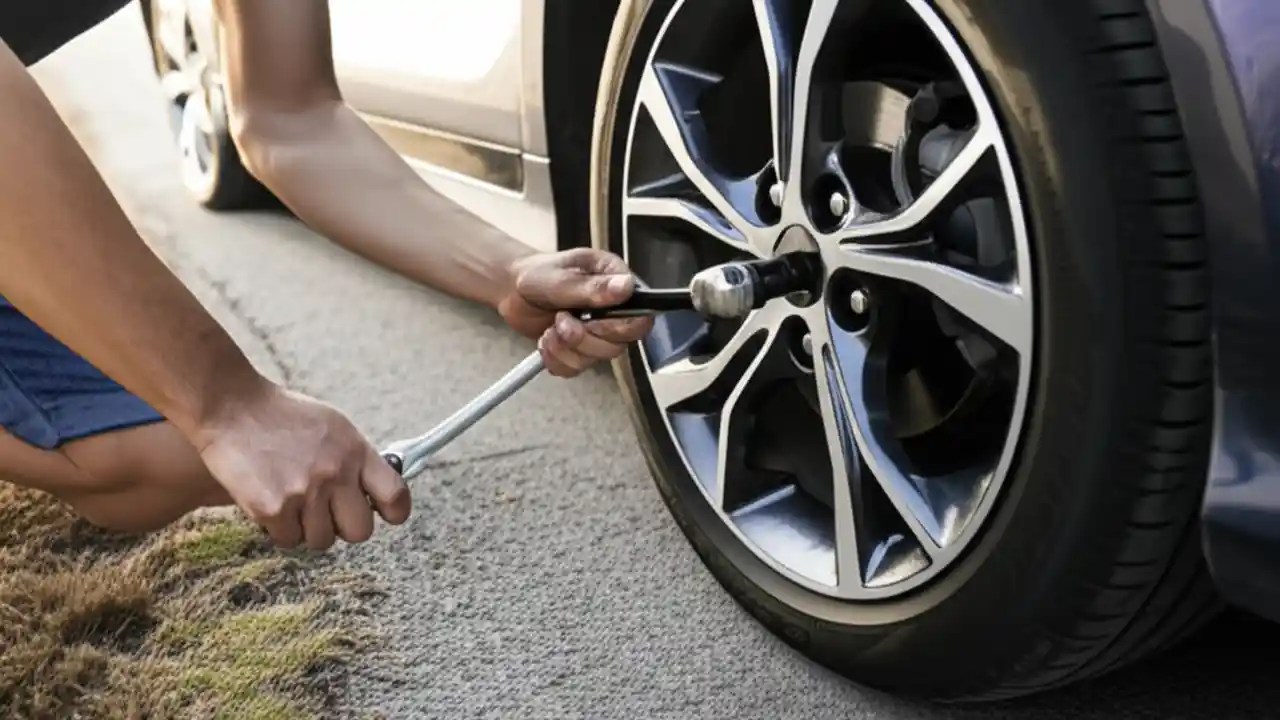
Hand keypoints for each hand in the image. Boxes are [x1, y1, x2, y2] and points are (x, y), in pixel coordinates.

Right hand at [195, 383, 410, 549]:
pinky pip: (288, 540)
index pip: (395, 495)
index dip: (394, 512)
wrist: (232, 408)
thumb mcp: (334, 427)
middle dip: (344, 526)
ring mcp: (304, 493)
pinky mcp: (273, 508)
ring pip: (322, 540)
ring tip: (293, 501)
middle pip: (360, 531)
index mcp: (356, 451)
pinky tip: (272, 502)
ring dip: (308, 528)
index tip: (384, 514)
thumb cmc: (284, 417)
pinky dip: (280, 529)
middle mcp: (335, 473)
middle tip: (326, 511)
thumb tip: (375, 494)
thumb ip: (357, 459)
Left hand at [497, 248, 653, 376]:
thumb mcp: (559, 277)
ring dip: (567, 348)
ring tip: (550, 328)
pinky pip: (577, 367)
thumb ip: (592, 286)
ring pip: (597, 358)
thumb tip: (626, 287)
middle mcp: (614, 309)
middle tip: (561, 320)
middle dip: (585, 338)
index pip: (641, 315)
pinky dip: (557, 359)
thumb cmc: (536, 274)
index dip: (618, 327)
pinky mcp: (582, 349)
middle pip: (620, 343)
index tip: (590, 321)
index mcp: (616, 282)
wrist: (512, 290)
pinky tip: (547, 340)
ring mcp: (598, 332)